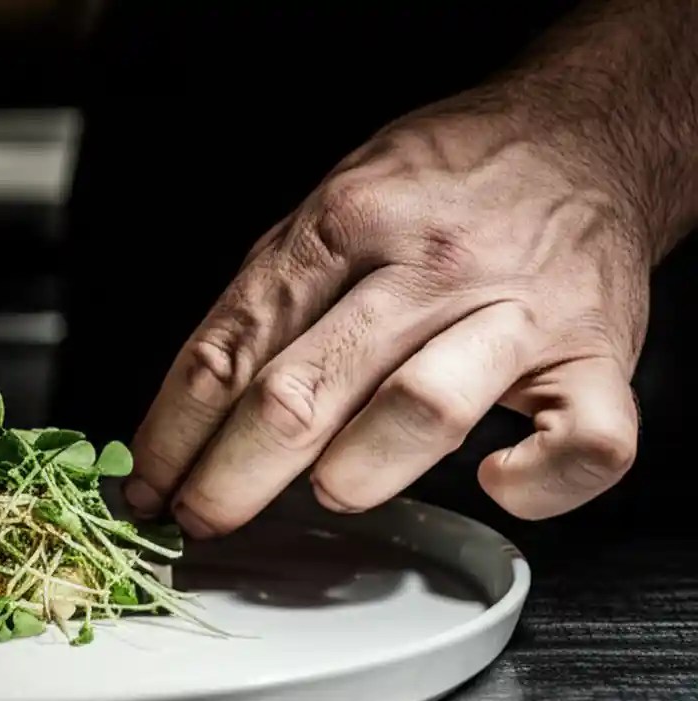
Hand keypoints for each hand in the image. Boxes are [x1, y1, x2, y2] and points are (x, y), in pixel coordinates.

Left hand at [125, 96, 650, 537]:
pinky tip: (495, 482)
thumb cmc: (448, 180)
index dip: (174, 432)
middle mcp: (429, 263)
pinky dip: (534, 486)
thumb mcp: (336, 198)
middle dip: (231, 479)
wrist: (585, 134)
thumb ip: (276, 290)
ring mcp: (519, 309)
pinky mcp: (599, 352)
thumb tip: (202, 403)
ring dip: (354, 475)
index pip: (232, 345)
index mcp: (347, 221)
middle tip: (203, 518)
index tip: (149, 483)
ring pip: (420, 413)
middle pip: (302, 392)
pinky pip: (582, 443)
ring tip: (329, 493)